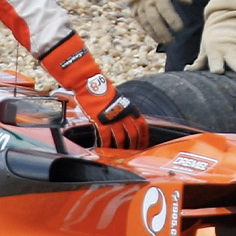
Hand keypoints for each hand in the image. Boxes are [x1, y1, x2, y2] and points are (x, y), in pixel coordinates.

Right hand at [39, 33, 149, 149]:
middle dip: (134, 144)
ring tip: (120, 151)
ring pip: (120, 138)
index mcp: (130, 108)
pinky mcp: (101, 122)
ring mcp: (112, 119)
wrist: (91, 83)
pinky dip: (107, 144)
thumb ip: (124, 109)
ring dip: (121, 147)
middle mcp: (124, 115)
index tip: (143, 144)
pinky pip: (106, 137)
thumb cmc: (103, 89)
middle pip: (132, 134)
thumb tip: (128, 118)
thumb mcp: (119, 98)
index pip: (142, 126)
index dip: (144, 137)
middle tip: (133, 151)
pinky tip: (106, 148)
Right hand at [104, 0, 191, 44]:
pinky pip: (138, 20)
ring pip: (145, 23)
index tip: (180, 28)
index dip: (173, 21)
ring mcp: (136, 3)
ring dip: (154, 33)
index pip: (166, 10)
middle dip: (163, 32)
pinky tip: (152, 34)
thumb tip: (189, 3)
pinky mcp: (131, 5)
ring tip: (163, 41)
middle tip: (172, 40)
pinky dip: (145, 28)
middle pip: (154, 20)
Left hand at [190, 0, 235, 75]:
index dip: (216, 65)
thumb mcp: (205, 47)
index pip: (215, 59)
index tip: (218, 71)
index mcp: (215, 50)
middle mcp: (229, 49)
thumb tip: (188, 70)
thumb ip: (199, 62)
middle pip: (235, 60)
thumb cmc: (213, 38)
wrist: (228, 17)